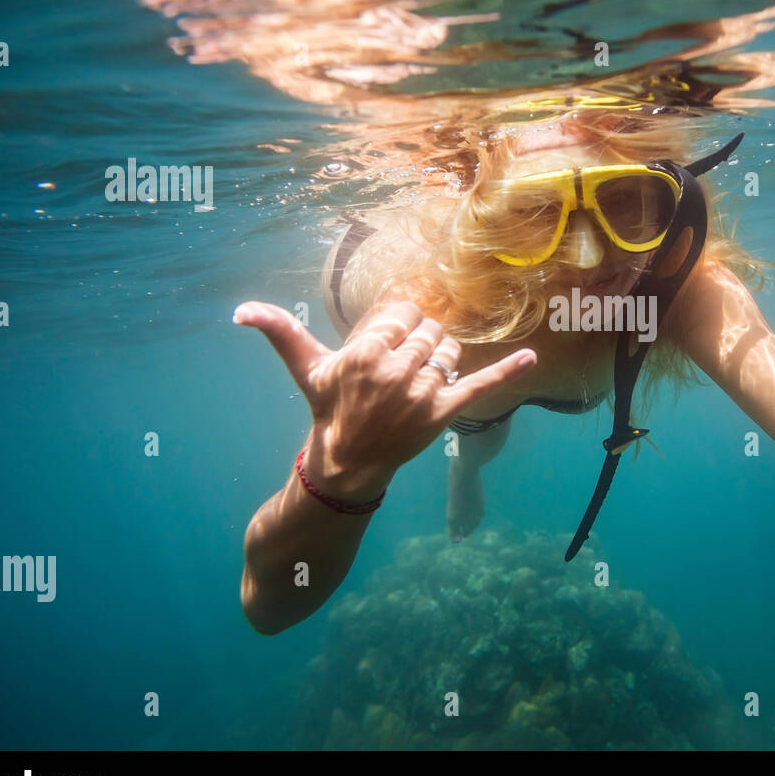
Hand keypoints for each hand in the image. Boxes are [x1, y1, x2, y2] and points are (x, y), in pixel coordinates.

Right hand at [232, 300, 536, 495]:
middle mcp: (395, 372)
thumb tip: (241, 311)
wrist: (346, 464)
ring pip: (450, 352)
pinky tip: (533, 359)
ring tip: (418, 375)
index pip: (404, 314)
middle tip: (401, 363)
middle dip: (418, 341)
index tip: (387, 342)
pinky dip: (509, 372)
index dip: (398, 325)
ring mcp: (422, 393)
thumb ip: (278, 332)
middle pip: (429, 331)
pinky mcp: (444, 413)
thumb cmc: (328, 409)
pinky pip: (481, 386)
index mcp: (365, 353)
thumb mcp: (305, 369)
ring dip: (440, 357)